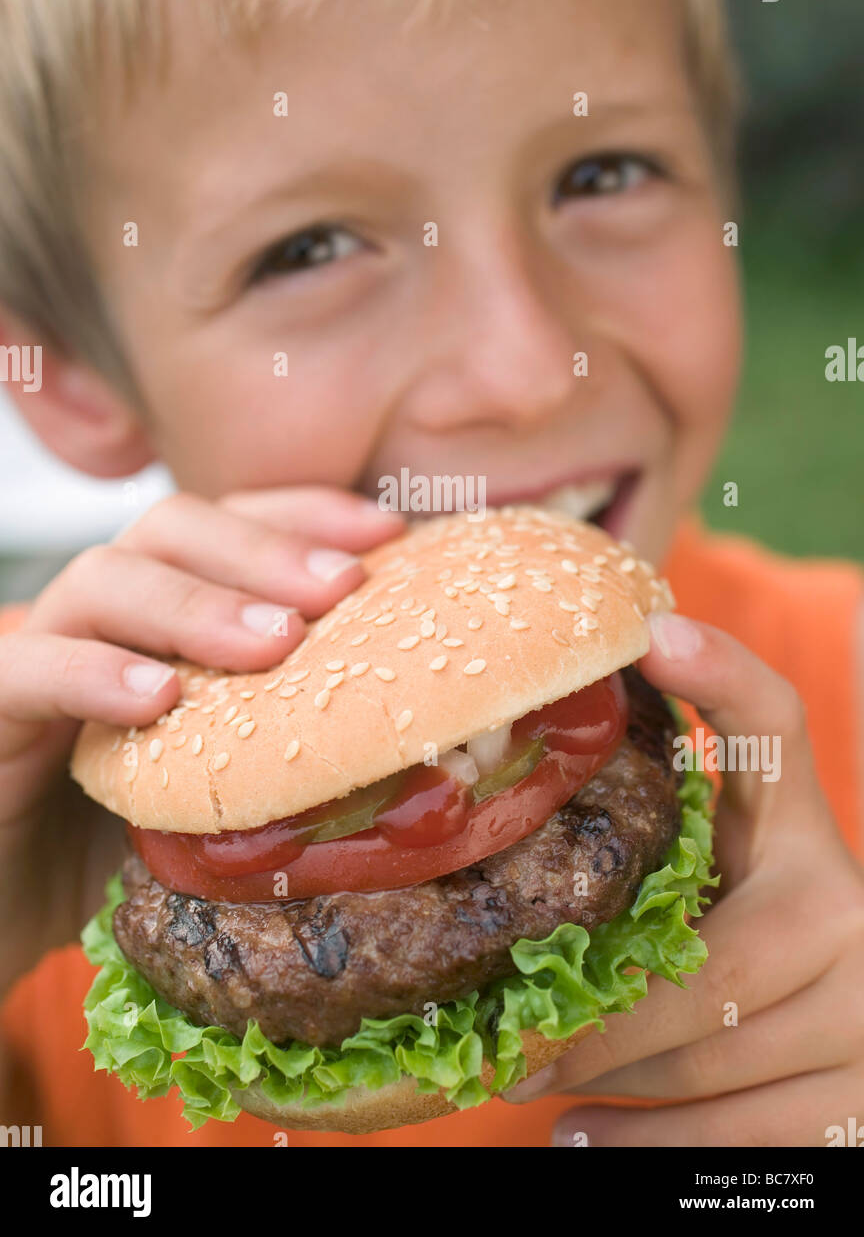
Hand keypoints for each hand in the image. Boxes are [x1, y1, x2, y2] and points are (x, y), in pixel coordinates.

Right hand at [0, 487, 402, 992]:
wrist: (2, 907)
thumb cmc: (118, 850)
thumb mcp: (220, 794)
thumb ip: (286, 753)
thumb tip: (423, 754)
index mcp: (161, 615)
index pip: (229, 524)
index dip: (302, 514)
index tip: (386, 530)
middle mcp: (99, 616)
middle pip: (174, 528)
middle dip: (266, 548)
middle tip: (343, 587)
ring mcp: (37, 653)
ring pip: (107, 578)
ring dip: (197, 601)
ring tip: (274, 643)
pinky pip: (30, 666)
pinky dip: (94, 671)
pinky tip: (158, 697)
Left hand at [506, 612, 863, 1146]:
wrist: (856, 1025)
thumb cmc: (745, 931)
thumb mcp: (714, 865)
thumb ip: (649, 832)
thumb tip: (511, 753)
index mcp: (798, 829)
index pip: (778, 726)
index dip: (722, 674)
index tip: (651, 634)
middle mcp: (846, 908)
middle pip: (702, 967)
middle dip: (591, 1016)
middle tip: (499, 1039)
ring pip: (707, 1058)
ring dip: (604, 1080)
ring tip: (524, 1080)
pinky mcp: (862, 1102)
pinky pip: (734, 1137)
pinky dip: (646, 1144)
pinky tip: (583, 1135)